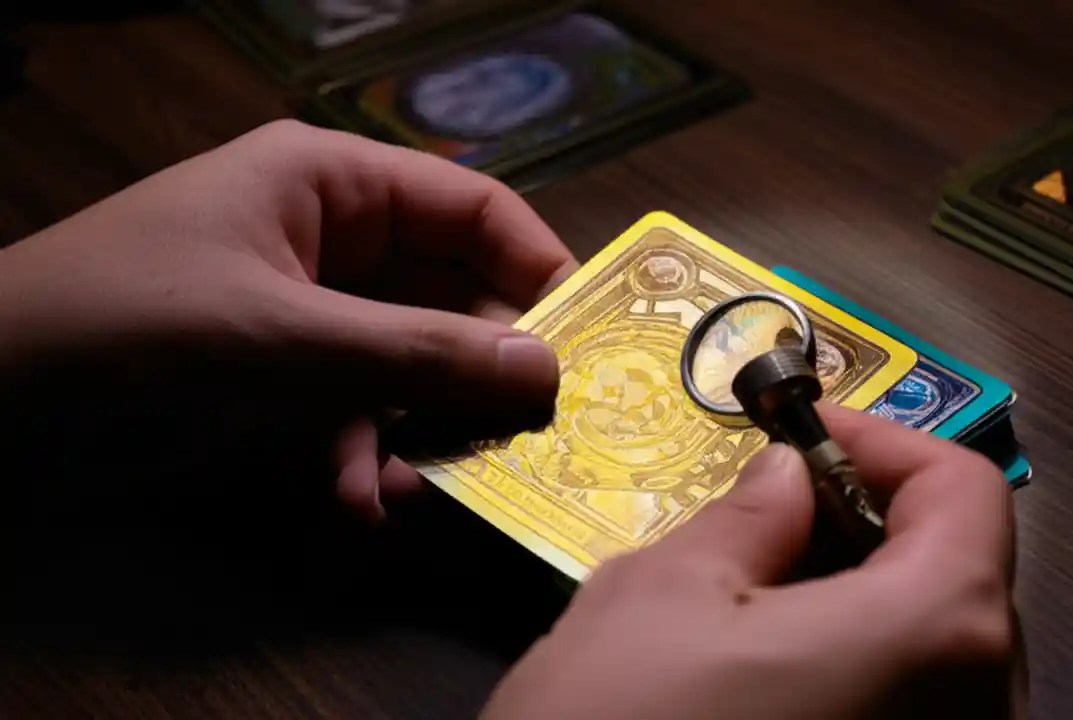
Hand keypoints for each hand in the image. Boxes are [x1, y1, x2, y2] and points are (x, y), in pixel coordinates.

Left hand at [0, 120, 575, 521]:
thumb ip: (422, 355)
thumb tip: (551, 371)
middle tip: (528, 436)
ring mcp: (305, 317)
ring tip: (430, 487)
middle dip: (480, 373)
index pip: (474, 209)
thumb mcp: (286, 339)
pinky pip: (356, 416)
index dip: (541, 270)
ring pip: (409, 369)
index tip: (593, 344)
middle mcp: (330, 241)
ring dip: (422, 433)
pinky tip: (357, 505)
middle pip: (450, 296)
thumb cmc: (131, 329)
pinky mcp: (278, 385)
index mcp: (332, 185)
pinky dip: (363, 461)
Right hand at [483, 405, 1021, 719]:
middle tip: (775, 504)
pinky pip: (915, 713)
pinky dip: (860, 667)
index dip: (881, 443)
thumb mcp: (661, 597)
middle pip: (963, 572)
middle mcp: (983, 716)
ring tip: (760, 586)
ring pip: (939, 651)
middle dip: (870, 520)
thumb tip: (787, 480)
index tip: (803, 438)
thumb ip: (747, 517)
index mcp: (937, 636)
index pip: (966, 490)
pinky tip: (770, 672)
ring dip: (861, 595)